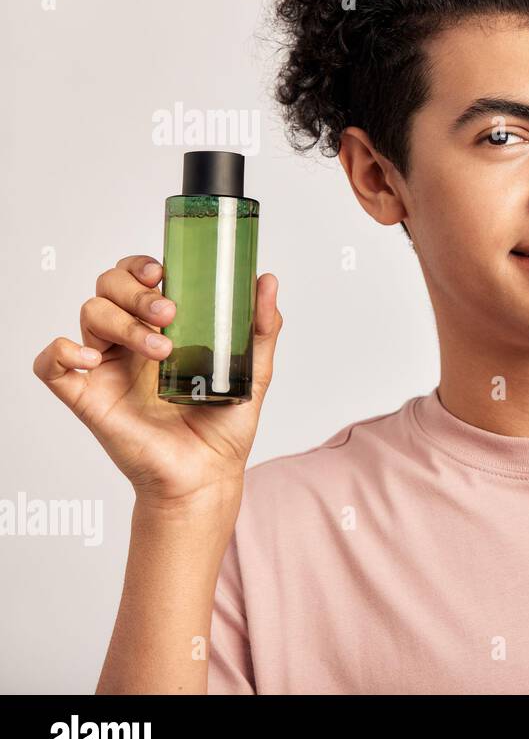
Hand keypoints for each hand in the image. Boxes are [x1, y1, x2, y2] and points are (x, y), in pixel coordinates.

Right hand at [32, 254, 282, 512]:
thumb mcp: (253, 370)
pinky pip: (51, 365)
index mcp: (163, 328)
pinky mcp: (87, 398)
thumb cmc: (225, 425)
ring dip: (123, 322)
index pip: (136, 277)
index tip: (162, 270)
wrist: (208, 474)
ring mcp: (107, 368)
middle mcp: (130, 342)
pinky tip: (93, 361)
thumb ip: (260, 327)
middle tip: (168, 312)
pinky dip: (62, 352)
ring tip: (161, 350)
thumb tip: (267, 281)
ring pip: (90, 315)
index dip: (139, 264)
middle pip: (108, 288)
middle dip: (134, 290)